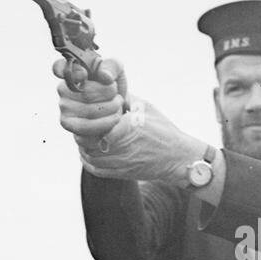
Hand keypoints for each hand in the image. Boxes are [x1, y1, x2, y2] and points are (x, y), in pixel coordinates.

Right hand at [53, 56, 126, 136]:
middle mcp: (64, 91)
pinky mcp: (72, 128)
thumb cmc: (111, 88)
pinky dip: (108, 123)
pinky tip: (114, 119)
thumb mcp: (116, 72)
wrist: (116, 113)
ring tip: (118, 106)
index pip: (59, 67)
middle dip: (109, 94)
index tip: (85, 74)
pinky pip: (91, 127)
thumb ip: (112, 66)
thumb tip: (104, 75)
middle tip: (117, 96)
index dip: (72, 72)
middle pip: (87, 93)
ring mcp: (65, 111)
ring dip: (112, 109)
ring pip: (90, 111)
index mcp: (72, 72)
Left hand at [78, 99, 209, 185]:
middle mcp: (122, 145)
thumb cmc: (162, 130)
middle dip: (83, 131)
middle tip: (83, 124)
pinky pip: (95, 169)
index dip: (87, 118)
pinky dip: (88, 161)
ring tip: (87, 138)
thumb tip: (106, 86)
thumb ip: (124, 97)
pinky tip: (90, 152)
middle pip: (87, 139)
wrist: (177, 157)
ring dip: (84, 146)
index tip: (88, 112)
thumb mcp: (144, 107)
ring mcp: (121, 162)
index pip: (94, 123)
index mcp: (127, 126)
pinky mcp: (121, 173)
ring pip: (89, 155)